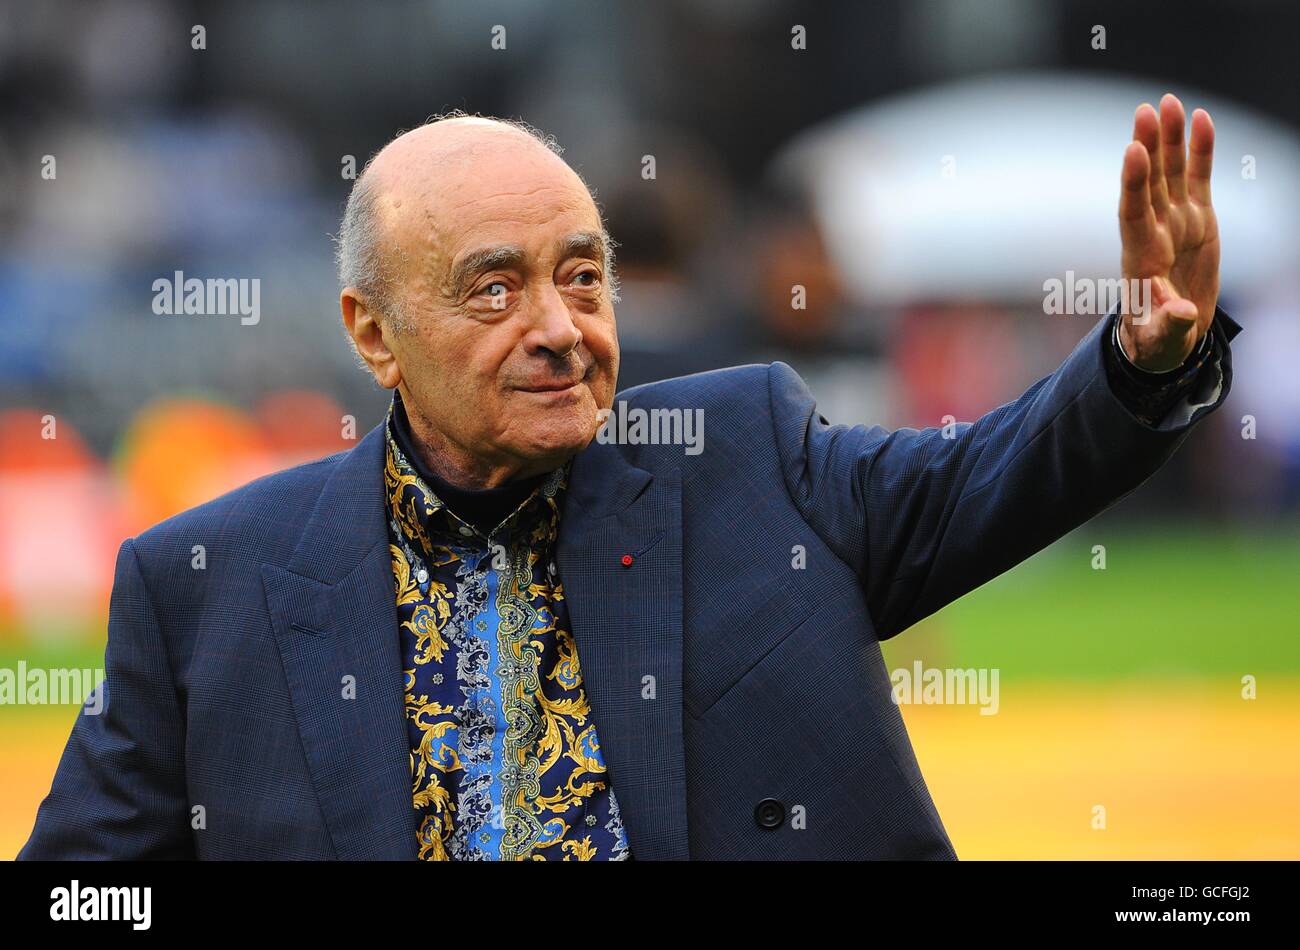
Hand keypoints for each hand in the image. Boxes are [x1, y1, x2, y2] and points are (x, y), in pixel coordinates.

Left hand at [1117, 93, 1220, 371]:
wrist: (1168, 336)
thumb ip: (1166, 325)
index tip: (1132, 151)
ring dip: (1169, 139)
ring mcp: (1175, 222)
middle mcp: (1154, 232)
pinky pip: (1197, 178)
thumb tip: (1176, 311)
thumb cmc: (1157, 343)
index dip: (1133, 182)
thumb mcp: (1161, 341)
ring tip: (1168, 102)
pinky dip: (1199, 151)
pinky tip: (1200, 118)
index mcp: (1141, 258)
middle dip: (1148, 148)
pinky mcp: (1197, 219)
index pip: (1133, 213)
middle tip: (1146, 110)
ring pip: (1170, 173)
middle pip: (1149, 183)